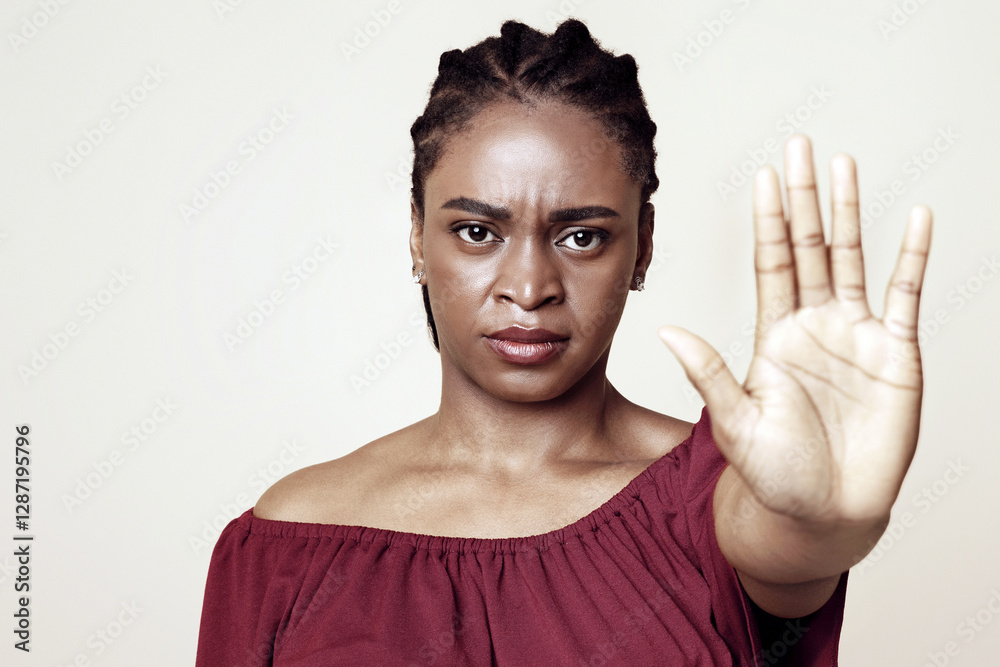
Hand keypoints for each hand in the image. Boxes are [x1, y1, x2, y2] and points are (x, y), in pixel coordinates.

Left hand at [659, 134, 932, 525]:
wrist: (824, 513)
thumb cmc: (775, 474)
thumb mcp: (734, 422)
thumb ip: (707, 373)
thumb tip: (666, 331)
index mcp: (774, 335)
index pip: (771, 263)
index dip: (769, 220)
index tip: (763, 176)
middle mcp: (814, 325)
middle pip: (809, 247)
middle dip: (804, 197)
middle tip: (799, 146)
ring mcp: (857, 335)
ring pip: (853, 260)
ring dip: (850, 213)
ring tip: (845, 165)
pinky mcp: (897, 355)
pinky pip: (907, 296)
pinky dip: (913, 257)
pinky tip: (917, 219)